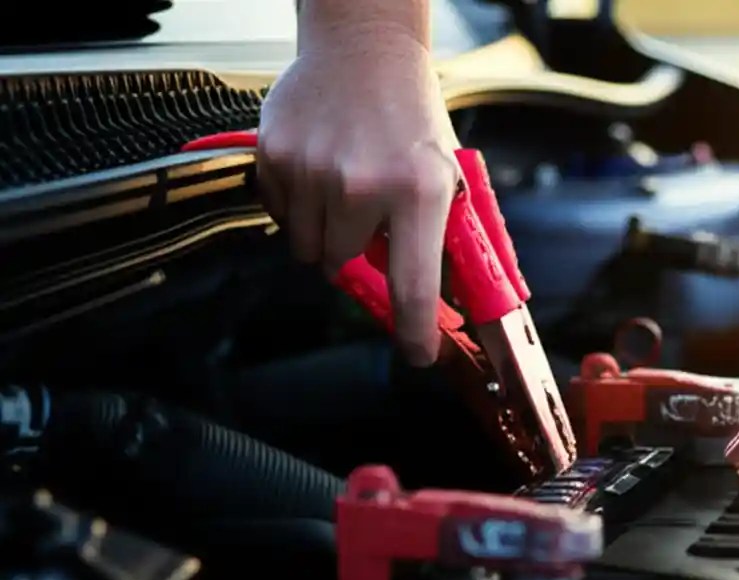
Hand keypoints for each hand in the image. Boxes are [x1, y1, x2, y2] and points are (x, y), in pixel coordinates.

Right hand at [257, 23, 459, 365]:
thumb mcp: (444, 175)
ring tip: (344, 186)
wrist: (364, 49)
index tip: (417, 355)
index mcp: (418, 192)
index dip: (415, 332)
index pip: (413, 286)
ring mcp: (314, 171)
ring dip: (322, 231)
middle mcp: (363, 186)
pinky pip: (277, 213)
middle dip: (354, 253)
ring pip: (305, 246)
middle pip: (342, 266)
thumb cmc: (409, 114)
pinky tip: (318, 168)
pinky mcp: (275, 157)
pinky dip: (294, 204)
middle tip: (367, 215)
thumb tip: (447, 303)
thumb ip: (439, 237)